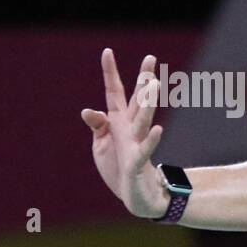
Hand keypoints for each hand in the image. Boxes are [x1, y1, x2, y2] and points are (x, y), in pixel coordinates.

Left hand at [80, 49, 168, 218]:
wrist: (136, 195)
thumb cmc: (119, 168)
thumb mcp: (101, 145)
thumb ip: (98, 125)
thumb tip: (88, 110)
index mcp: (119, 122)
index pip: (114, 92)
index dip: (110, 73)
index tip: (107, 51)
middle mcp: (130, 129)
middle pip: (137, 100)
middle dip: (143, 80)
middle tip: (151, 58)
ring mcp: (136, 143)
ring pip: (143, 119)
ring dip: (148, 102)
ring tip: (153, 84)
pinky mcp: (137, 162)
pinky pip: (145, 149)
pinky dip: (151, 139)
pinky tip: (158, 128)